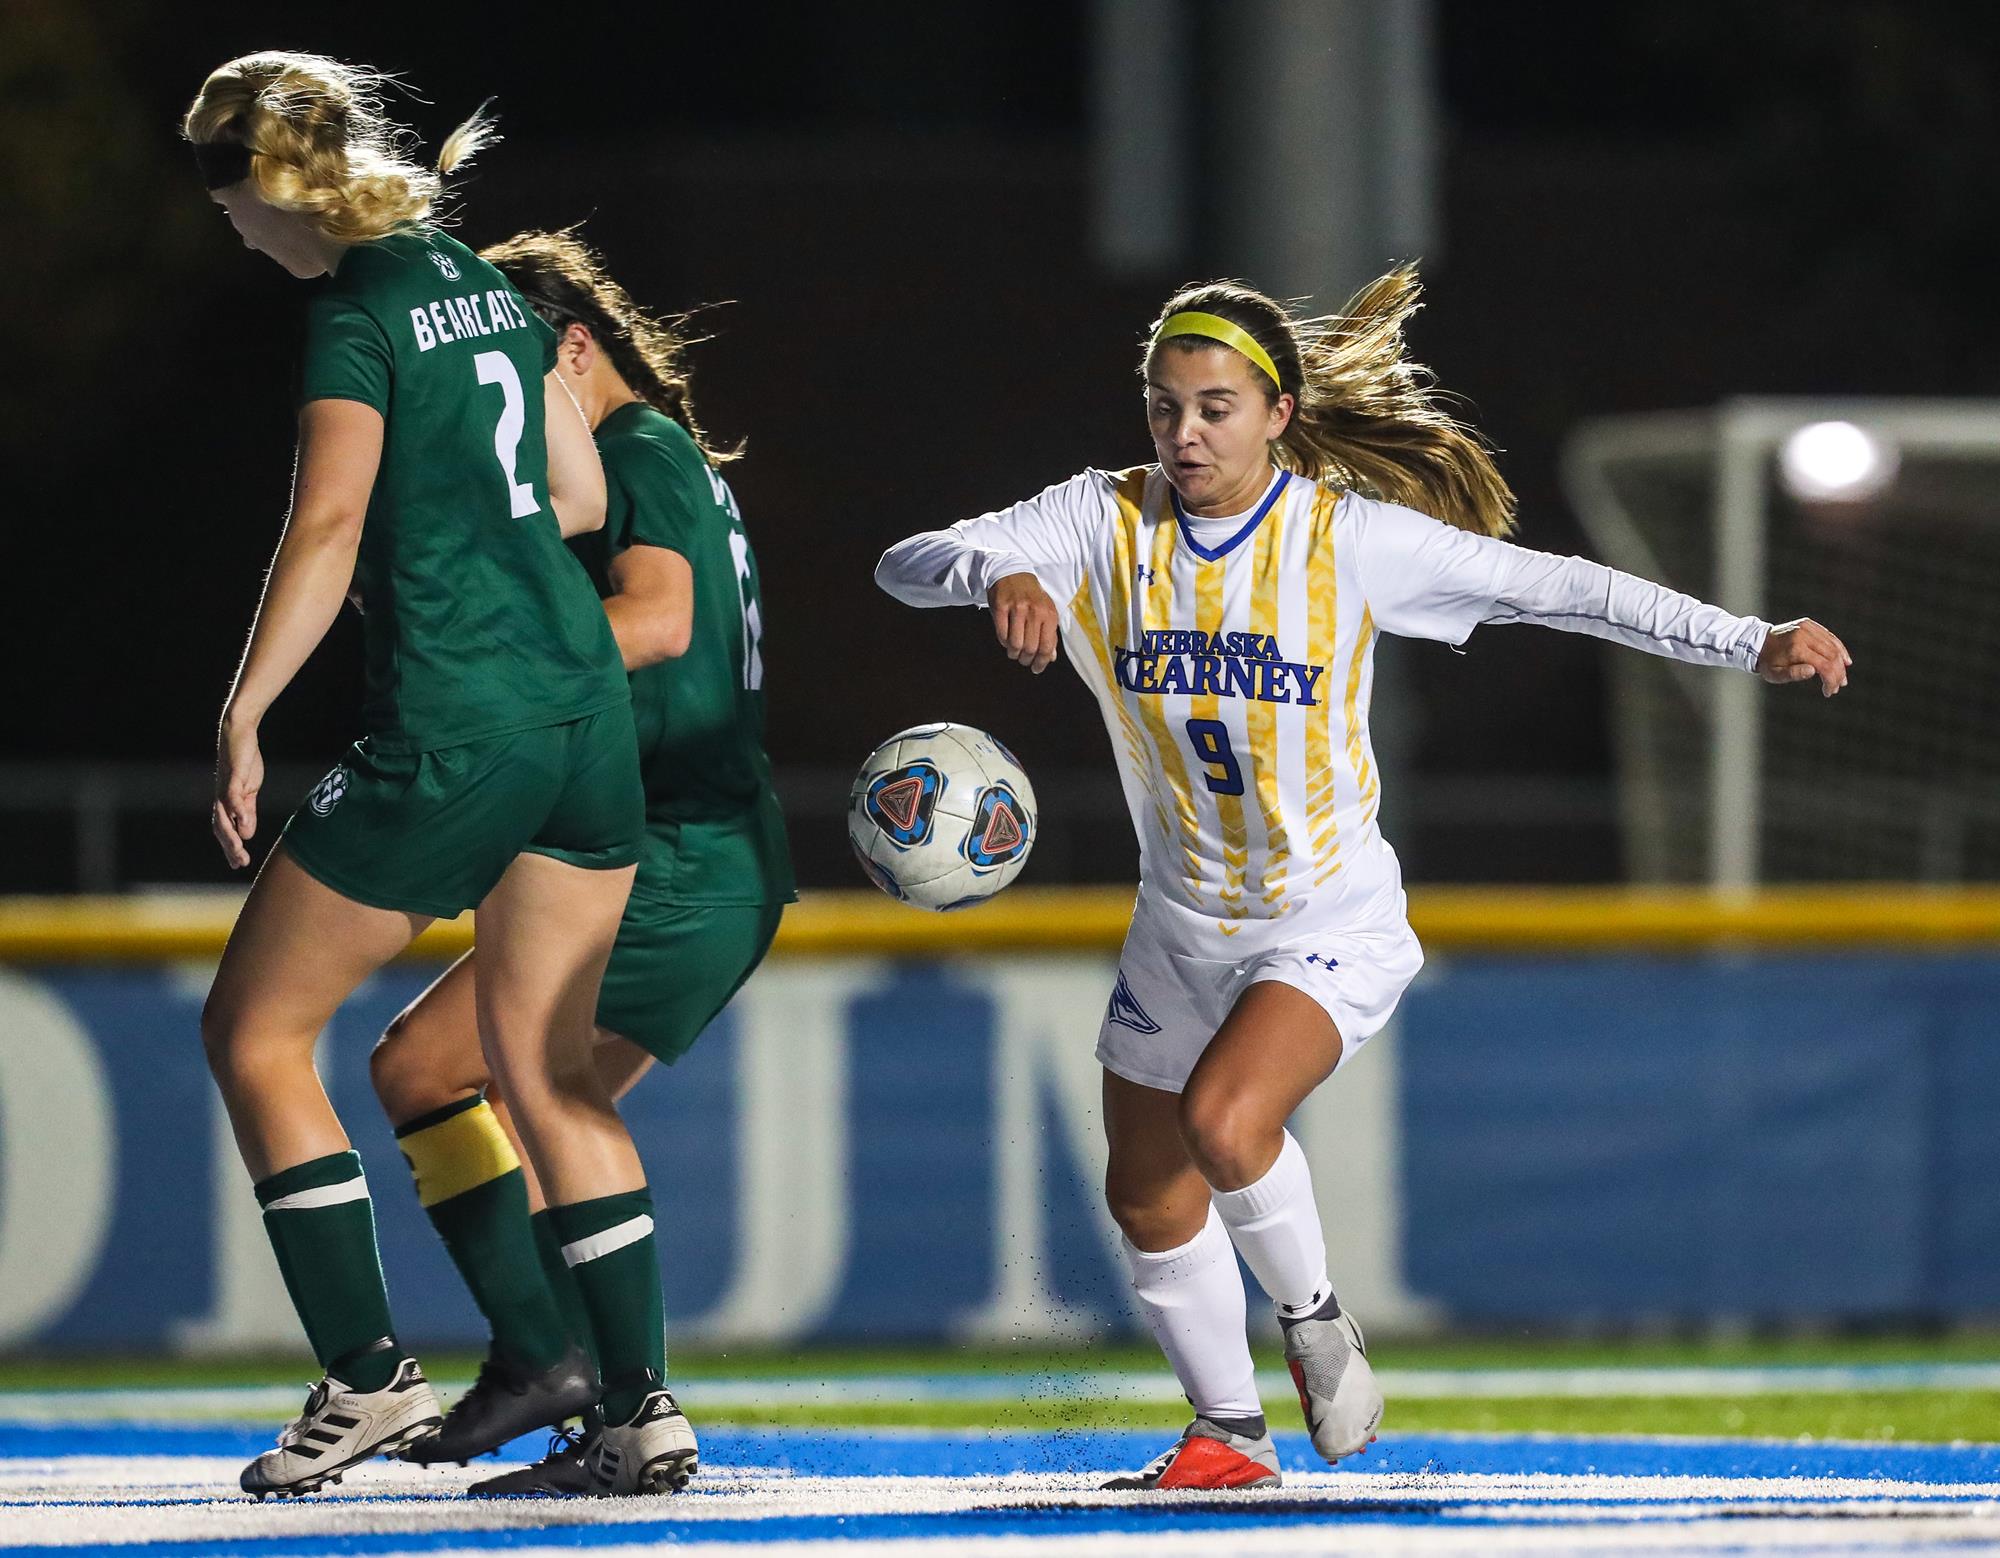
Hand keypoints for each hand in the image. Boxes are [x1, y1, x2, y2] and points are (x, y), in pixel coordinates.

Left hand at [212, 710, 265, 868]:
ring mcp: (225, 787)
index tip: (238, 864)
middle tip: (240, 863)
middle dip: (229, 846)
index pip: (225, 830)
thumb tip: (246, 834)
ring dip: (229, 834)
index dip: (230, 848)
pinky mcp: (233, 775)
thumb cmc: (244, 761)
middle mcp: (221, 798)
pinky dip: (237, 809)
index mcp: (227, 803)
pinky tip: (244, 820)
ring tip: (239, 848)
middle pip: (221, 827)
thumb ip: (247, 812)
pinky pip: (232, 795)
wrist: (239, 733)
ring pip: (223, 815)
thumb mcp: (249, 791)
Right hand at [989, 571, 1059, 673]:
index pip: (1047, 646)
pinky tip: (1006, 641)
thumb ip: (1049, 635)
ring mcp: (1017, 609)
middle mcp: (1034, 611)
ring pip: (1015, 644)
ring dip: (1013, 653)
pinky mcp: (1001, 607)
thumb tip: (1050, 657)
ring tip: (1014, 652)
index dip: (1041, 662)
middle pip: (1030, 648)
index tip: (1036, 669)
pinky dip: (1004, 642)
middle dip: (1026, 659)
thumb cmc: (1032, 597)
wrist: (1013, 573)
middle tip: (1023, 660)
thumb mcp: (1046, 612)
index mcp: (1049, 614)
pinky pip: (1001, 634)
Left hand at [1757, 618, 1850, 696]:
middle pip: (1832, 655)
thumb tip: (1813, 671)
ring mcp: (1807, 627)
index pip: (1824, 665)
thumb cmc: (1767, 662)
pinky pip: (1829, 637)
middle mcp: (1803, 635)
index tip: (1829, 692)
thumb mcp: (1774, 674)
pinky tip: (1844, 660)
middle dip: (1838, 673)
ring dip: (1841, 662)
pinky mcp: (1809, 624)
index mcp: (1796, 648)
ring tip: (1841, 677)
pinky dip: (1838, 649)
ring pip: (1833, 645)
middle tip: (1839, 686)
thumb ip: (1793, 674)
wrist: (1757, 643)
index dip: (1831, 680)